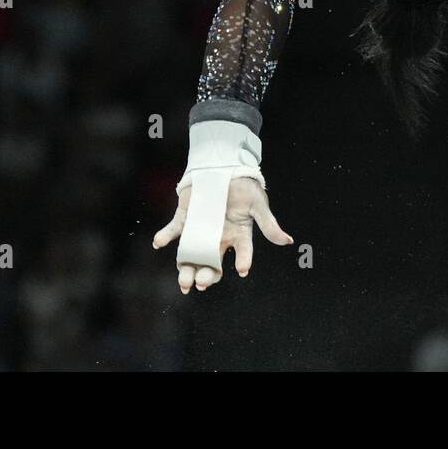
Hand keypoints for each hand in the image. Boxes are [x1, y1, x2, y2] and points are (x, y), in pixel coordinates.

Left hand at [152, 176, 292, 293]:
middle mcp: (218, 238)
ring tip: (184, 279)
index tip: (242, 270)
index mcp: (238, 235)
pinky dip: (165, 236)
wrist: (223, 166)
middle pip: (211, 262)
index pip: (242, 253)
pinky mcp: (185, 219)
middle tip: (201, 282)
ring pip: (191, 255)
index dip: (243, 262)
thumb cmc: (244, 186)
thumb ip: (268, 225)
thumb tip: (288, 241)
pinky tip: (158, 242)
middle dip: (206, 275)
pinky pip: (173, 231)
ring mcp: (200, 230)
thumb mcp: (258, 204)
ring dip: (186, 268)